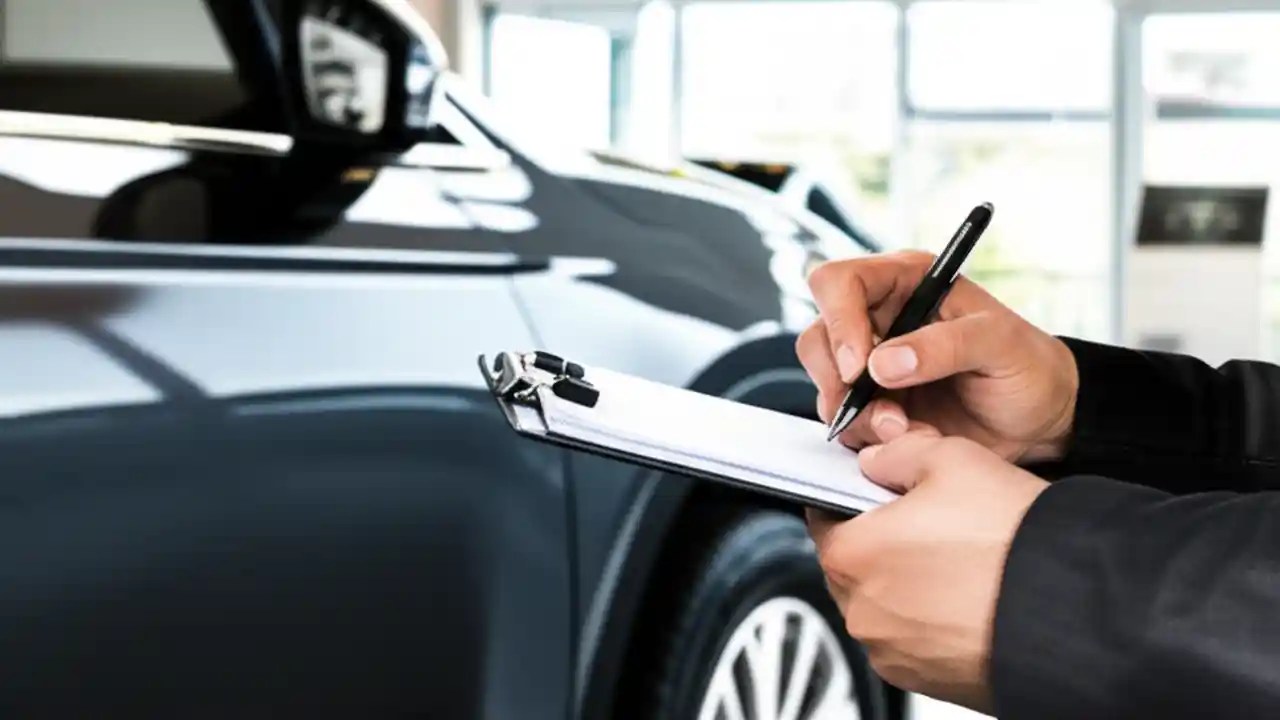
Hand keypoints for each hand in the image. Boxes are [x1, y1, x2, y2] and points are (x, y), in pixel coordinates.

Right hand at [797, 251, 1078, 462]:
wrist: (1040, 420)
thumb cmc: (1028, 367)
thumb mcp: (1000, 344)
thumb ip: (945, 346)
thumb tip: (883, 363)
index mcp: (906, 282)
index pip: (839, 282)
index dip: (839, 322)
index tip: (861, 366)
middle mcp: (878, 319)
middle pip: (816, 336)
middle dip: (839, 379)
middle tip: (882, 408)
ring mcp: (871, 365)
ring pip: (825, 385)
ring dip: (858, 415)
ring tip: (907, 428)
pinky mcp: (873, 405)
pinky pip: (845, 421)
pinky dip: (869, 437)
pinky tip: (910, 436)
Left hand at [808, 429, 1048, 712]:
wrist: (1076, 610)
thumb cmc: (1014, 541)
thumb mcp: (951, 459)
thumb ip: (897, 453)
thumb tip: (877, 459)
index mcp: (851, 554)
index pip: (823, 514)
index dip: (853, 495)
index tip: (880, 491)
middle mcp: (861, 611)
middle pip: (855, 562)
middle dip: (885, 540)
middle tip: (936, 523)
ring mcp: (893, 652)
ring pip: (886, 603)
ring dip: (911, 582)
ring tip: (965, 560)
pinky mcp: (927, 679)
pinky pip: (916, 639)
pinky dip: (934, 619)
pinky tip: (974, 596)